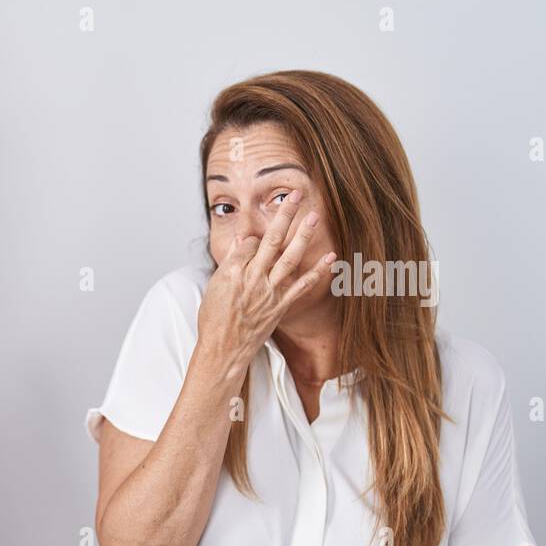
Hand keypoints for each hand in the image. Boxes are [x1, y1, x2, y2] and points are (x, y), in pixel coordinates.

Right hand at [196, 189, 336, 369]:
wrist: (223, 350)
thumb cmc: (214, 320)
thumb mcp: (213, 287)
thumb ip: (230, 262)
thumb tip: (242, 241)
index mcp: (232, 271)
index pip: (248, 242)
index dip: (253, 236)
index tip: (255, 238)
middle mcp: (253, 279)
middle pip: (271, 239)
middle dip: (284, 215)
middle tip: (295, 194)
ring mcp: (269, 292)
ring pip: (289, 257)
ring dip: (303, 235)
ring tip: (314, 216)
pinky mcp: (281, 306)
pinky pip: (303, 286)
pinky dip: (318, 271)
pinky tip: (331, 256)